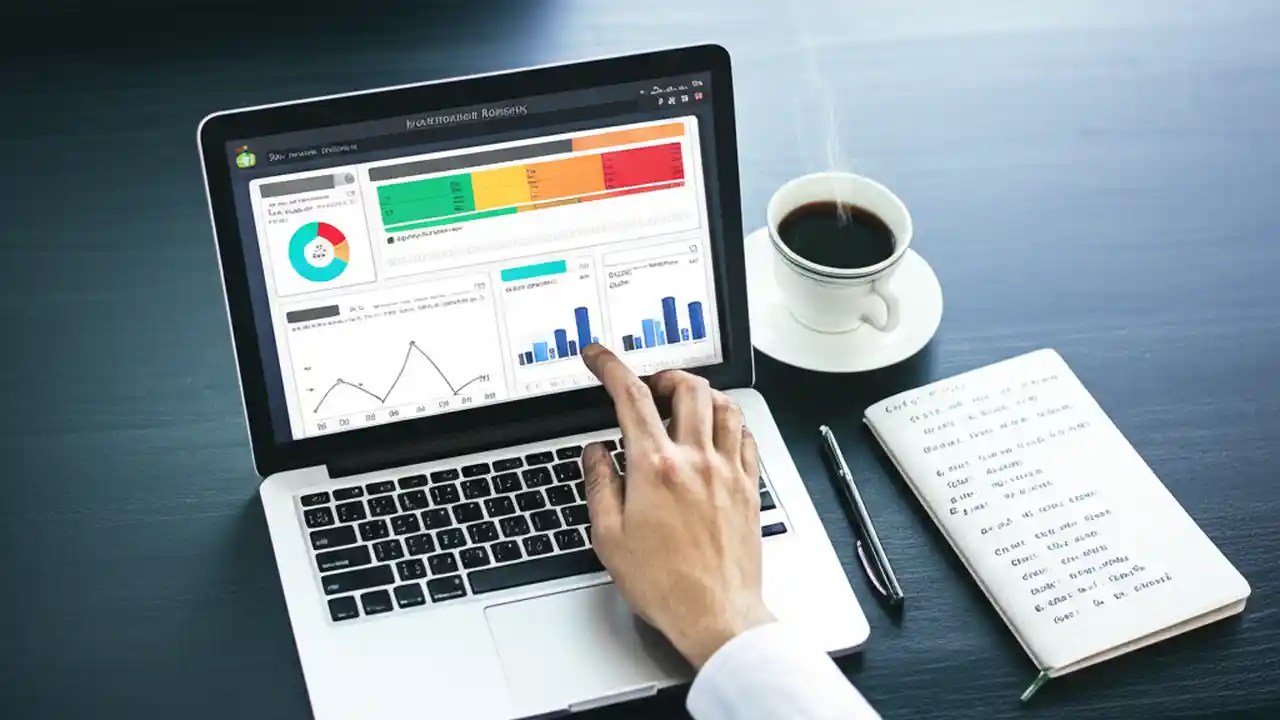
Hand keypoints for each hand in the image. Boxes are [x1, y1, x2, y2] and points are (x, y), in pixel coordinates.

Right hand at [579, 344, 774, 667]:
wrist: (716, 615)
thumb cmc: (664, 585)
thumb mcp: (609, 537)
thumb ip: (599, 485)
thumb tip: (595, 453)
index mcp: (655, 468)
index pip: (630, 397)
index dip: (610, 367)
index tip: (598, 357)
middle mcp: (695, 460)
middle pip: (686, 387)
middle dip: (663, 375)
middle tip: (648, 386)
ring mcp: (727, 471)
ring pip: (723, 405)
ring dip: (701, 393)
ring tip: (684, 403)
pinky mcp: (749, 488)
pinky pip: (746, 436)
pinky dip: (730, 421)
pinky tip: (718, 432)